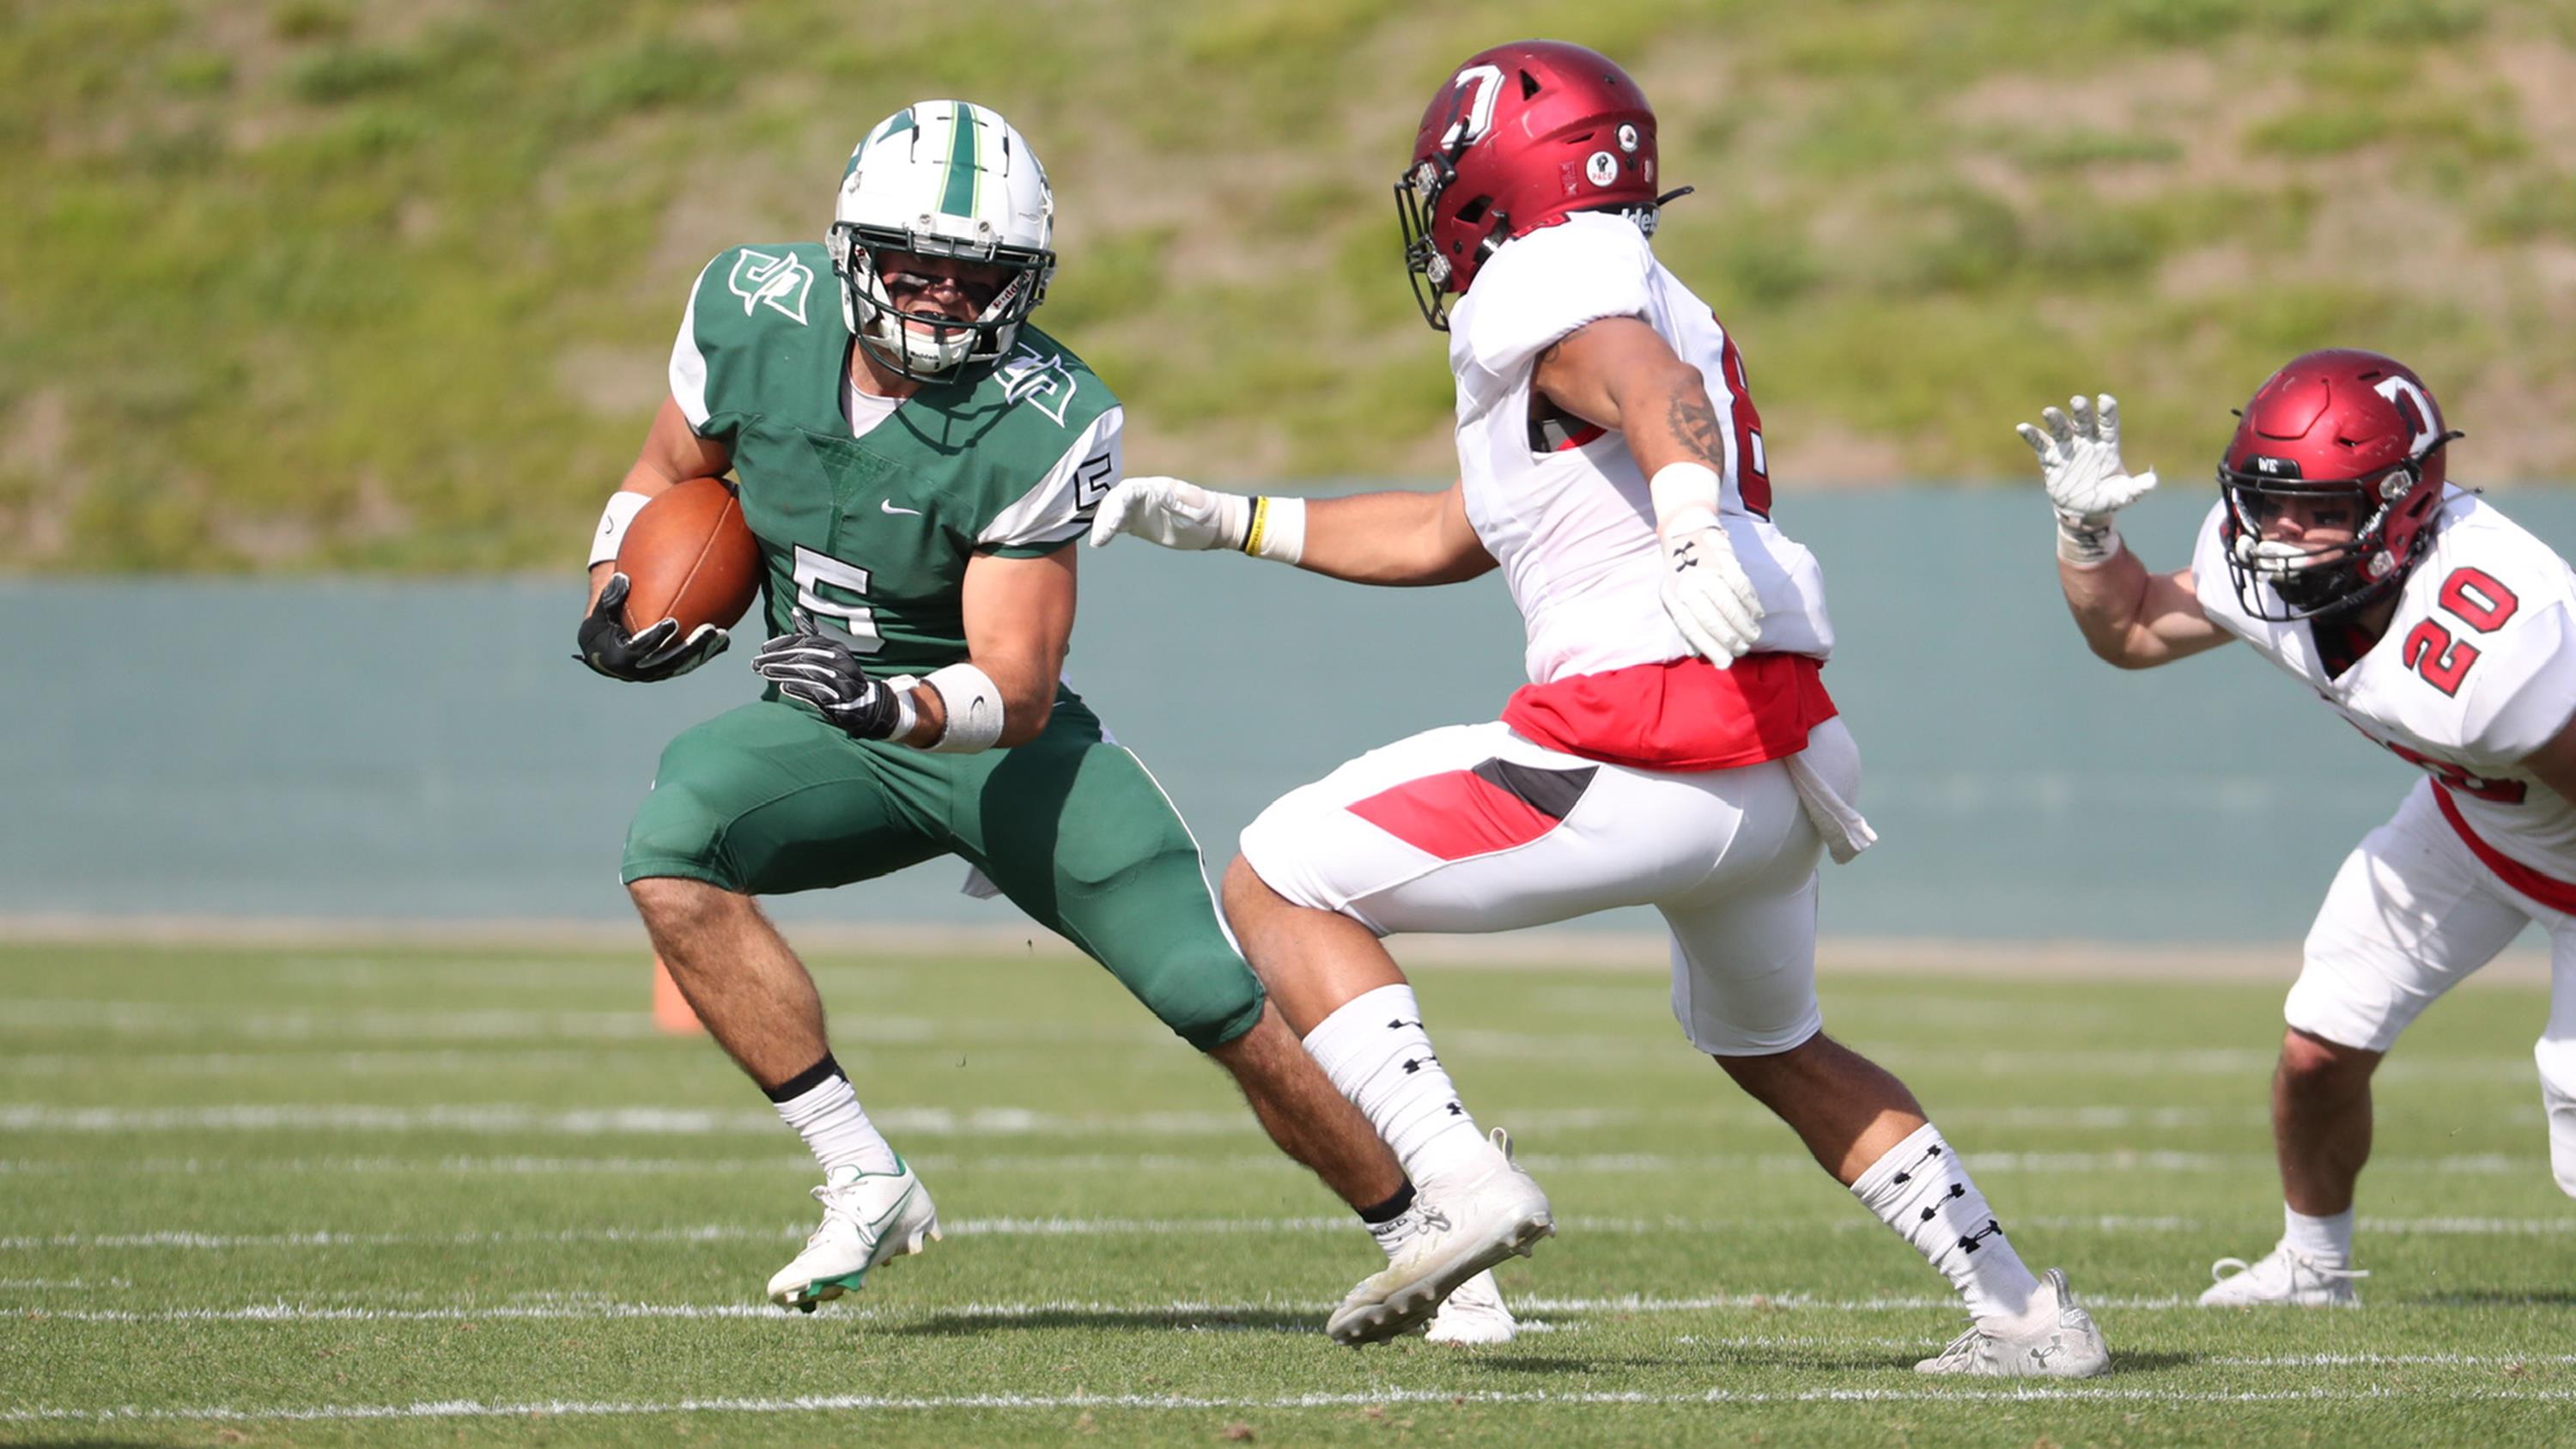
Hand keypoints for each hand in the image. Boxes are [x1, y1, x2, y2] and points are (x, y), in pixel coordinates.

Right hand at [575, 573, 729, 681]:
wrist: (603, 651)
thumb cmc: (602, 625)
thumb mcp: (601, 611)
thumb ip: (610, 597)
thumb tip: (622, 578)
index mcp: (620, 658)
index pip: (640, 650)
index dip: (656, 638)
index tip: (672, 623)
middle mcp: (640, 671)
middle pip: (669, 661)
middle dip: (690, 647)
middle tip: (708, 629)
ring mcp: (656, 673)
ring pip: (683, 665)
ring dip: (703, 651)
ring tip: (721, 634)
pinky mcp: (668, 671)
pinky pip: (689, 663)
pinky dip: (706, 654)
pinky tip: (724, 639)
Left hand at [751, 612, 904, 737]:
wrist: (869, 702)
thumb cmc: (842, 675)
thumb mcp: (829, 651)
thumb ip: (811, 634)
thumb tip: (795, 612)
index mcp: (836, 648)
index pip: (807, 641)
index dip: (784, 643)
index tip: (763, 648)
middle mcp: (840, 662)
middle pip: (805, 656)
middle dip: (778, 658)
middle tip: (756, 662)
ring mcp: (842, 681)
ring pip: (808, 673)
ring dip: (784, 672)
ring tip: (764, 672)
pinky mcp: (840, 700)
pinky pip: (818, 693)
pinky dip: (801, 690)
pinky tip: (784, 687)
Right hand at [1086, 475, 1249, 550]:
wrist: (1213, 524)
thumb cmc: (1206, 515)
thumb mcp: (1194, 509)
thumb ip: (1176, 502)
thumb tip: (1161, 493)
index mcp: (1157, 487)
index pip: (1129, 491)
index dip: (1117, 505)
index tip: (1114, 525)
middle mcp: (1143, 494)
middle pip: (1115, 500)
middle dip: (1105, 516)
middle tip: (1100, 538)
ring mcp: (1138, 507)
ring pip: (1112, 511)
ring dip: (1102, 524)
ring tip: (1098, 542)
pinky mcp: (1137, 522)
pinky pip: (1116, 523)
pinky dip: (1106, 530)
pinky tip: (1099, 542)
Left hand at [1659, 515, 1763, 665]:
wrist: (1686, 535)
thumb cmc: (1681, 576)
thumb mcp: (1674, 600)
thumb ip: (1683, 626)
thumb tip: (1695, 653)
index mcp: (1674, 598)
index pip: (1692, 629)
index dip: (1710, 648)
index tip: (1725, 663)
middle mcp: (1688, 585)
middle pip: (1712, 620)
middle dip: (1731, 640)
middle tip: (1743, 650)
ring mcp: (1706, 572)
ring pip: (1730, 605)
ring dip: (1744, 625)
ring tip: (1753, 635)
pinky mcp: (1724, 560)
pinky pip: (1742, 586)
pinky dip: (1752, 603)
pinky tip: (1758, 614)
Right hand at [2017, 393, 2157, 524]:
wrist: (2081, 510)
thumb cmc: (2106, 499)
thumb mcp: (2124, 495)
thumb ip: (2138, 488)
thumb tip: (2153, 480)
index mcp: (2107, 446)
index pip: (2108, 425)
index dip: (2107, 412)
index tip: (2105, 399)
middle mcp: (2086, 442)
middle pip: (2084, 422)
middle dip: (2081, 411)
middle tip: (2077, 401)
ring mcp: (2067, 448)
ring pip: (2061, 429)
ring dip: (2055, 419)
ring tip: (2049, 411)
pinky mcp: (2050, 458)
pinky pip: (2040, 444)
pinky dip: (2032, 435)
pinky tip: (2023, 428)